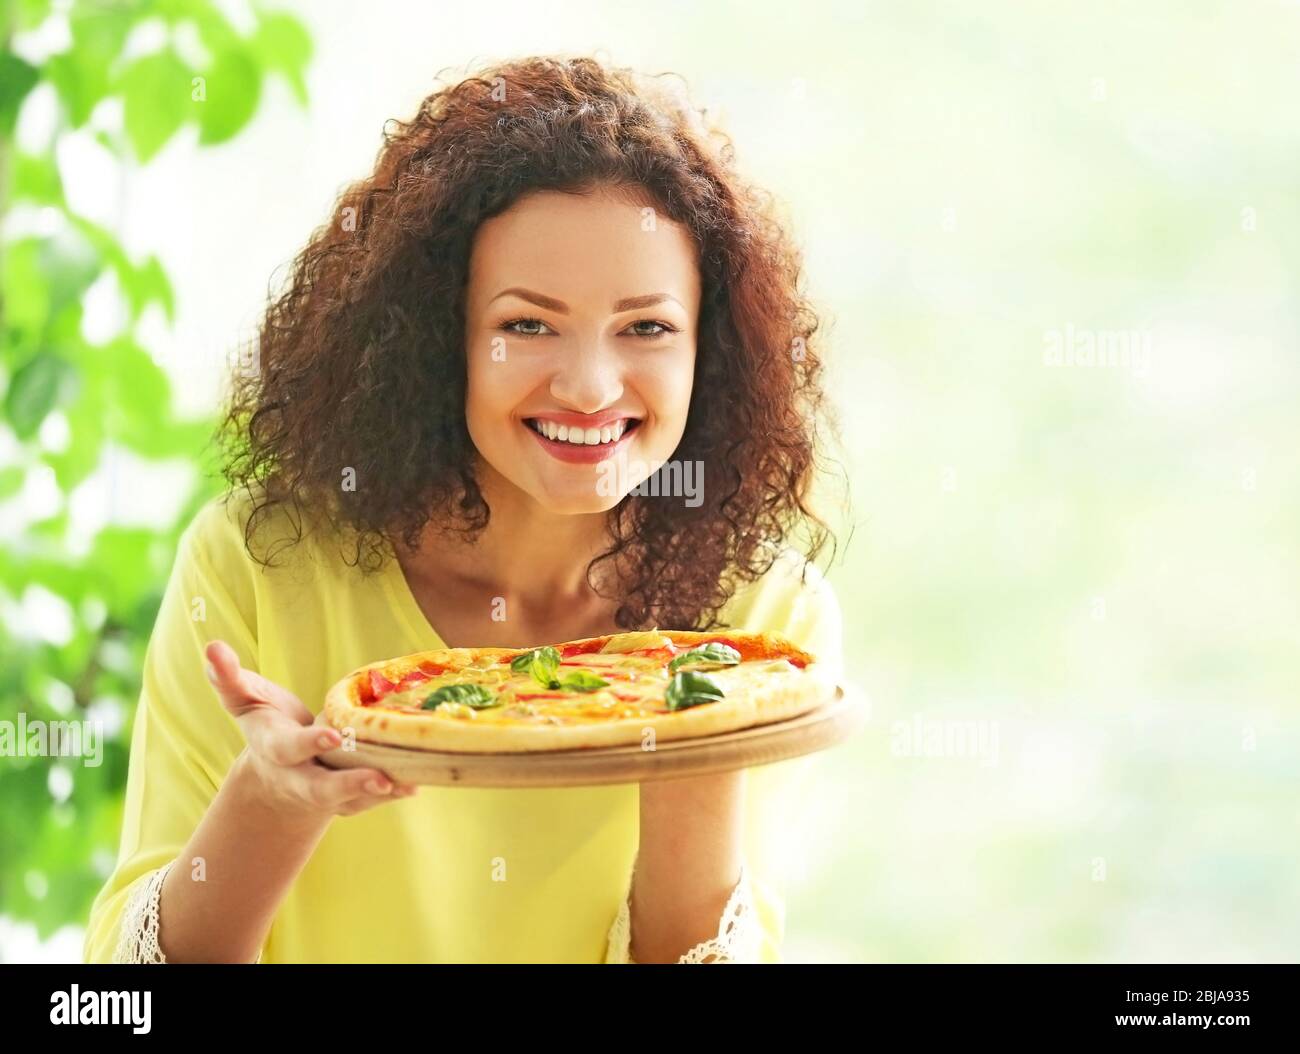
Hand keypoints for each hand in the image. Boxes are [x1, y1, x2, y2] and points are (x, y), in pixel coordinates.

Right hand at [205, 639, 417, 818]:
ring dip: (378, 793)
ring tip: (406, 784)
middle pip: (320, 788)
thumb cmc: (267, 725)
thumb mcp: (246, 700)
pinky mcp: (346, 801)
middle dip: (348, 785)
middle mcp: (298, 777)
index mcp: (274, 750)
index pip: (289, 750)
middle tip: (378, 778)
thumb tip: (212, 647)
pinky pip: (368, 801)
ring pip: (349, 799)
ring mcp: (324, 794)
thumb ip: (229, 678)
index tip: (332, 736)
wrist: (276, 774)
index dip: (308, 745)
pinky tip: (414, 784)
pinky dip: (391, 794)